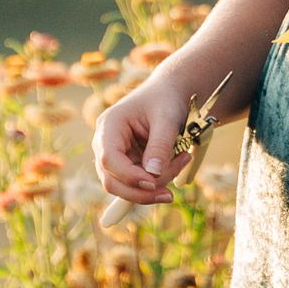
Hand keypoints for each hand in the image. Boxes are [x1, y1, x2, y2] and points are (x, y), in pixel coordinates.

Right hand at [94, 69, 192, 203]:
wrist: (169, 93)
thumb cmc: (165, 100)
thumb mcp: (166, 118)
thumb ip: (160, 146)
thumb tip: (154, 175)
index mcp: (109, 126)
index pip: (109, 159)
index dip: (129, 176)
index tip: (154, 183)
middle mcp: (106, 144)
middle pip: (112, 181)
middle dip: (142, 191)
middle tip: (170, 194)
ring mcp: (116, 157)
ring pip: (126, 187)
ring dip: (155, 186)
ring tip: (183, 160)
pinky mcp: (129, 165)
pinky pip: (139, 184)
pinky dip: (159, 181)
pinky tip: (179, 163)